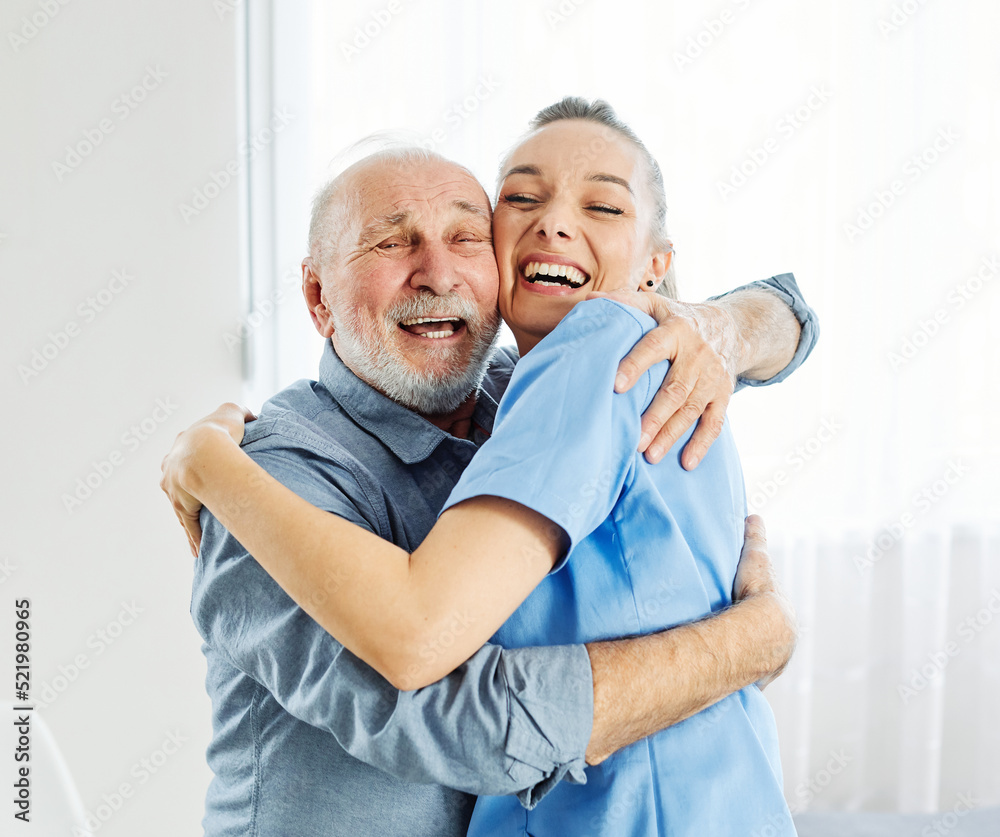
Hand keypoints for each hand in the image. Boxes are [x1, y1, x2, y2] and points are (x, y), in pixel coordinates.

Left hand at [159, 402, 255, 556]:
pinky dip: (194, 538)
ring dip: (192, 520)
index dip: (197, 466)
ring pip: (183, 508)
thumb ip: (240, 413)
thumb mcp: (231, 412)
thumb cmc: (218, 429)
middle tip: (203, 503)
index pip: (185, 458)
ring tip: (202, 536)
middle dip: (188, 494)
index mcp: (182, 446)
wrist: (205, 449)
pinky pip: (189, 526)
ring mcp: (175, 489)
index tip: (204, 475)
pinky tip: (199, 551)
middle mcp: (172, 469)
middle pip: (179, 485)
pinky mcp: (182, 507)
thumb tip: (250, 416)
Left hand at [588, 290, 739, 467]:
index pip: (653, 348)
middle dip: (654, 416)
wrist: (730, 327)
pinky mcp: (724, 394)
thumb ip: (625, 303)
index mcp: (675, 330)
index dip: (636, 365)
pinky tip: (686, 463)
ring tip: (650, 456)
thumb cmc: (677, 319)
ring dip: (671, 434)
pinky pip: (715, 422)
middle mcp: (697, 354)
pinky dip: (702, 443)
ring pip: (691, 409)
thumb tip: (590, 301)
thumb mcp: (655, 304)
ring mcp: (713, 377)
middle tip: (634, 440)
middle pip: (674, 389)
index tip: (616, 385)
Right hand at [732, 515, 796, 688]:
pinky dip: (737, 680)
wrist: (759, 630)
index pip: (773, 618)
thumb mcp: (756, 561)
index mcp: (786, 621)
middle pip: (768, 644)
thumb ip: (755, 539)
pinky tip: (726, 683)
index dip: (759, 615)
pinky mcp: (755, 684)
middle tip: (736, 640)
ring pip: (758, 665)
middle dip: (755, 643)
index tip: (747, 615)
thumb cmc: (759, 593)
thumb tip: (753, 516)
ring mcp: (771, 668)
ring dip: (747, 664)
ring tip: (727, 663)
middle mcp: (783, 648)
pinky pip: (746, 682)